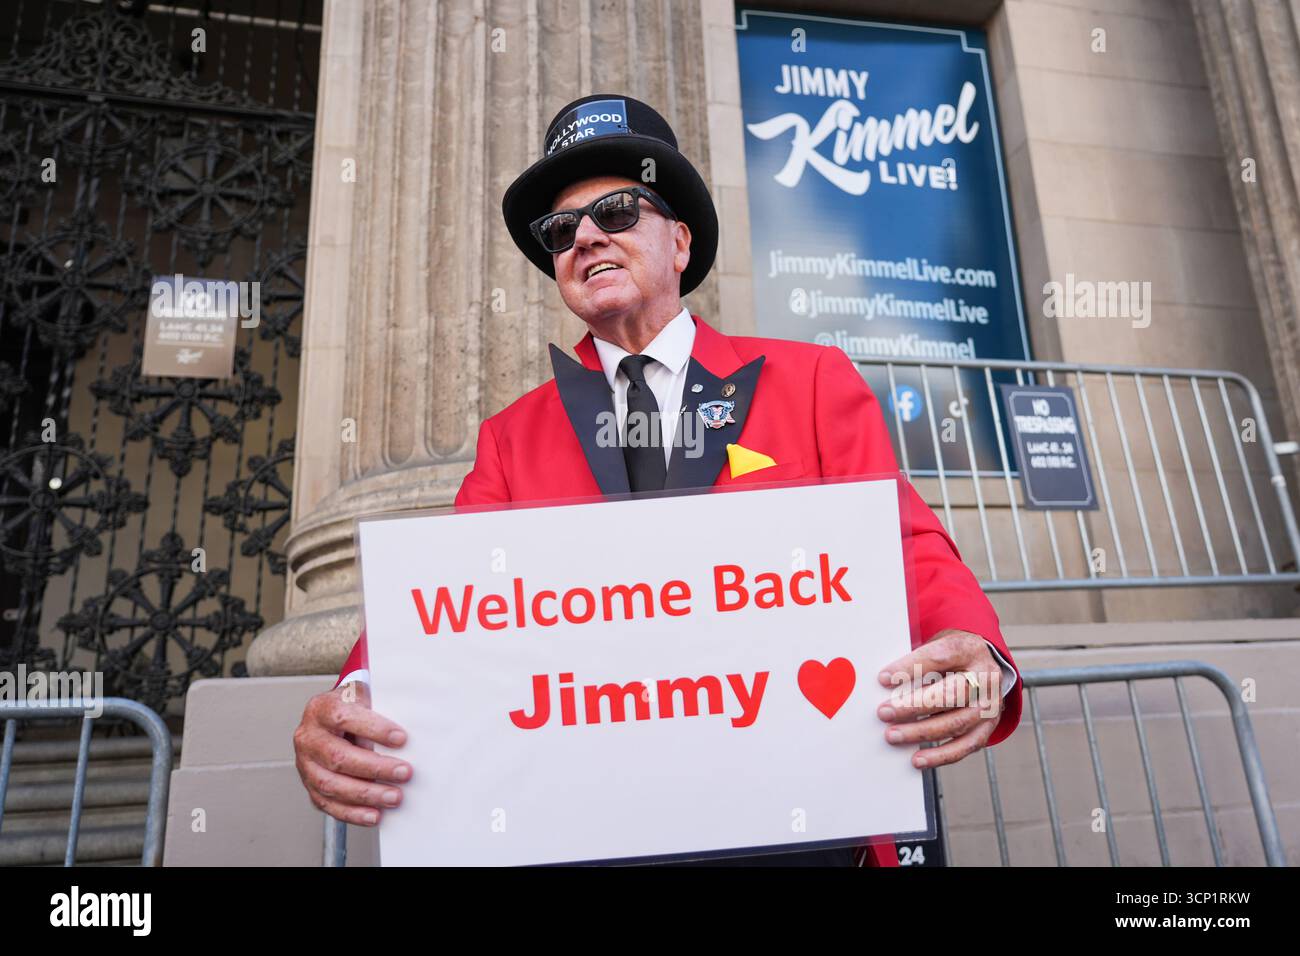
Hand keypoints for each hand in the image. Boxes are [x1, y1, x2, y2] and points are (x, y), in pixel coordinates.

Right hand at [292, 681, 412, 825]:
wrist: (331, 716)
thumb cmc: (352, 708)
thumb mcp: (363, 698)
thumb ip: (378, 712)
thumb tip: (404, 739)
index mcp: (322, 709)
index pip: (345, 719)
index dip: (374, 729)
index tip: (401, 738)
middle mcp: (308, 737)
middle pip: (338, 757)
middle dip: (375, 768)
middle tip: (404, 772)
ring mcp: (305, 763)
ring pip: (331, 784)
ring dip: (366, 794)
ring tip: (394, 797)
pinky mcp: (309, 785)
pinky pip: (327, 804)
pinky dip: (352, 813)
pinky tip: (374, 814)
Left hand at [875, 629, 1002, 769]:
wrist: (985, 663)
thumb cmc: (952, 656)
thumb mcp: (938, 646)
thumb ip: (917, 661)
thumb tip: (884, 682)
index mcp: (969, 650)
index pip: (939, 657)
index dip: (910, 668)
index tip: (883, 679)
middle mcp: (985, 678)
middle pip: (950, 694)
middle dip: (914, 705)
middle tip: (884, 713)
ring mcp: (990, 704)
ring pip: (956, 722)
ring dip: (921, 732)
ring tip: (893, 735)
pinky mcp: (988, 726)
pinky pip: (966, 745)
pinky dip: (941, 755)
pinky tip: (919, 759)